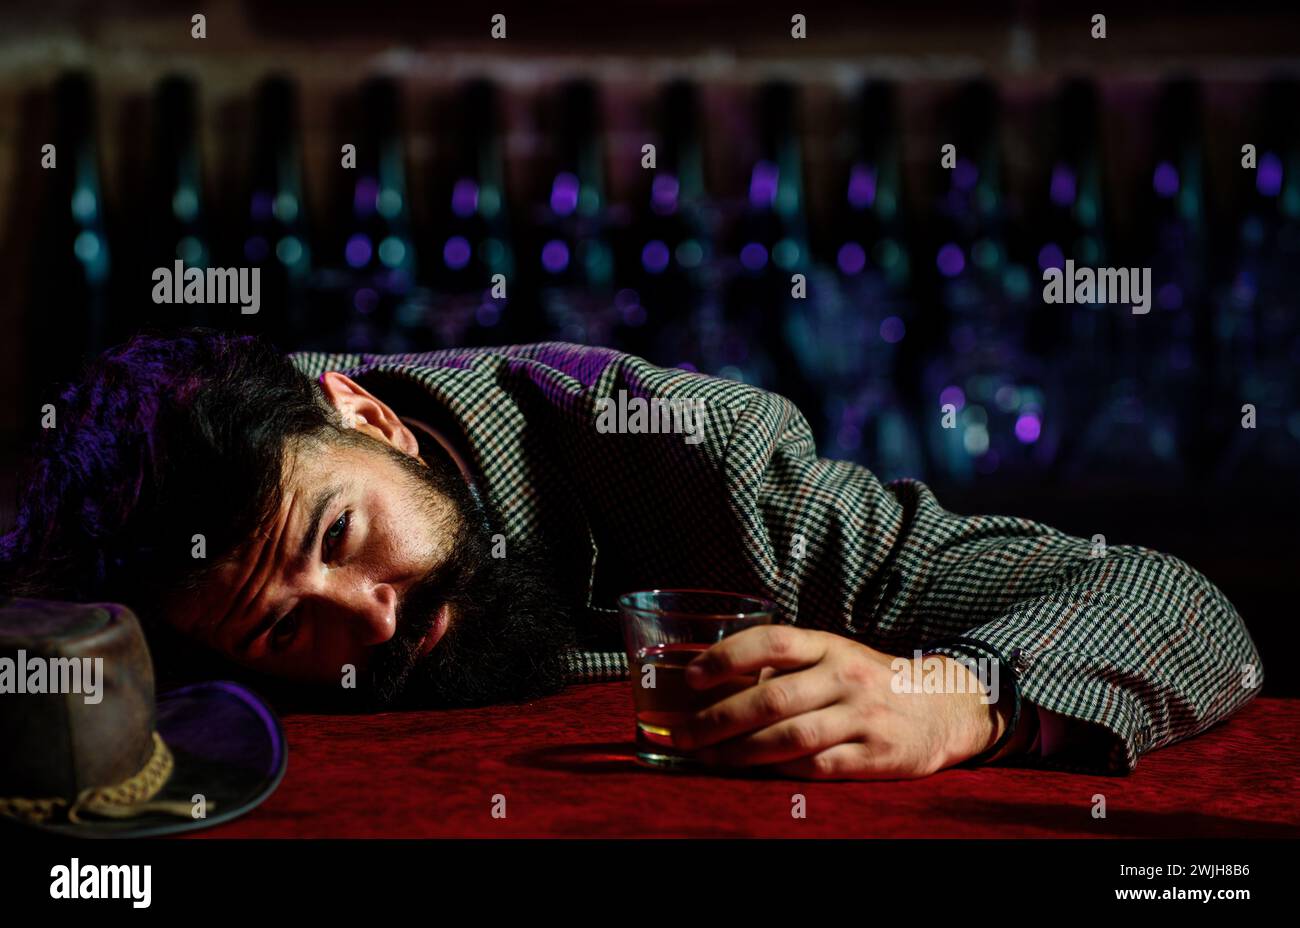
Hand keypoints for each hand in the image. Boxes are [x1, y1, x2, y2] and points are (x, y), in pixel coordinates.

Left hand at [671, 625, 1013, 778]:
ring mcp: (862, 716)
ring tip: (708, 758)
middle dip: (719, 719)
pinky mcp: (875, 755)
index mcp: (829, 645)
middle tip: (684, 733)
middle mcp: (845, 676)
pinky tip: (753, 772)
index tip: (692, 678)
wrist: (944, 707)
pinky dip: (779, 770)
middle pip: (772, 697)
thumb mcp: (834, 657)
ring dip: (740, 752)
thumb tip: (718, 683)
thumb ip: (787, 667)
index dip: (727, 658)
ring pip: (789, 737)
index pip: (771, 642)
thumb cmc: (871, 681)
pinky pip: (816, 766)